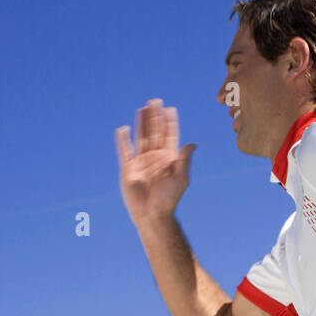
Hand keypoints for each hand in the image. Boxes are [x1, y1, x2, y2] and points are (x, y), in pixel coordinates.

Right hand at [114, 99, 195, 226]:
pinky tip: (123, 129)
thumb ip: (184, 160)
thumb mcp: (181, 179)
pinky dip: (123, 140)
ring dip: (141, 123)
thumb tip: (192, 143)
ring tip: (142, 108)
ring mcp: (141, 162)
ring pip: (141, 137)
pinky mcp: (128, 169)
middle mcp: (155, 158)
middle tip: (155, 100)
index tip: (169, 108)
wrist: (152, 215)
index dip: (169, 122)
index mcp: (168, 159)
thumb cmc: (169, 200)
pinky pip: (125, 151)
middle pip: (154, 132)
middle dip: (154, 117)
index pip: (169, 136)